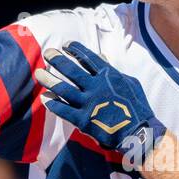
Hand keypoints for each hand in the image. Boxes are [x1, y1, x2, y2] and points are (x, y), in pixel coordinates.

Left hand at [34, 42, 164, 157]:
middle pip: (71, 70)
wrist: (139, 132)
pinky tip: (45, 97)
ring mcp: (88, 103)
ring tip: (38, 73)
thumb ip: (114, 71)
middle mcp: (96, 86)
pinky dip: (52, 103)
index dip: (75, 49)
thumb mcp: (130, 83)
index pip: (88, 58)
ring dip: (49, 79)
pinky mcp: (83, 120)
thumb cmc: (137, 107)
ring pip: (63, 88)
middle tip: (47, 53)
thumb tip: (102, 58)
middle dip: (57, 59)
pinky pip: (63, 109)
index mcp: (109, 76)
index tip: (65, 45)